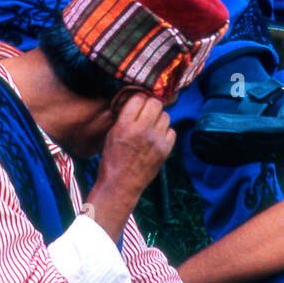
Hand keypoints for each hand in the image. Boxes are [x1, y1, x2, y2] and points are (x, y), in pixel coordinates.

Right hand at [85, 92, 174, 241]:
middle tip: (147, 113)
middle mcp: (141, 130)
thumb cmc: (112, 159)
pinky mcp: (165, 150)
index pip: (139, 98)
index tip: (138, 104)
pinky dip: (165, 132)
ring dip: (159, 119)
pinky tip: (157, 138)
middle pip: (155, 103)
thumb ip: (125, 116)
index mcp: (124, 124)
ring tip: (151, 127)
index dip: (139, 99)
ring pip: (165, 116)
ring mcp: (155, 140)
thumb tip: (140, 101)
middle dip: (151, 105)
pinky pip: (171, 131)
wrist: (120, 184)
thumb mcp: (112, 133)